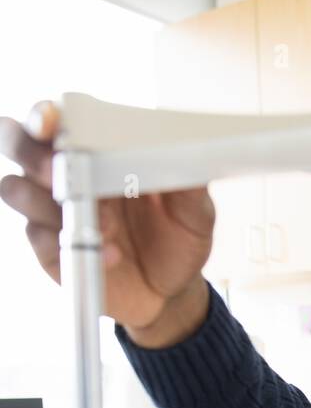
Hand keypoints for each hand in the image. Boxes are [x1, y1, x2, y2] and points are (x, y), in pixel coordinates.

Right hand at [0, 101, 214, 345]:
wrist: (172, 293)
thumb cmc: (177, 240)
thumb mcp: (195, 211)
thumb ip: (189, 182)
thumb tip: (185, 155)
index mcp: (98, 151)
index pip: (56, 119)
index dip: (44, 115)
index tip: (50, 122)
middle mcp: (67, 175)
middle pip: (18, 144)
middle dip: (27, 150)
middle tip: (55, 170)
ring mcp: (54, 212)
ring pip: (15, 189)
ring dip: (46, 200)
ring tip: (101, 222)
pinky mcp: (51, 251)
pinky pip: (40, 239)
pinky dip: (72, 244)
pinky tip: (112, 256)